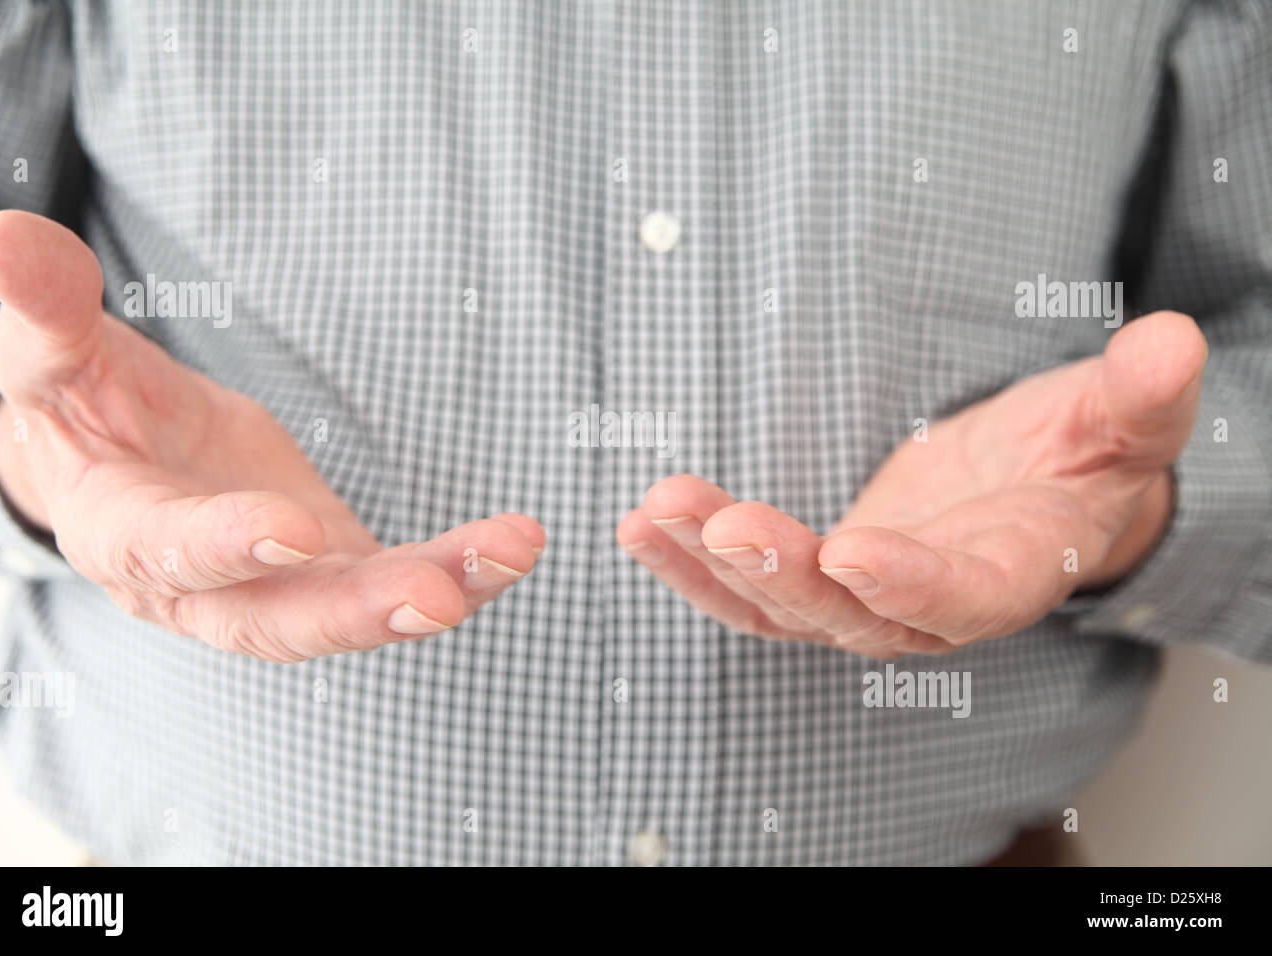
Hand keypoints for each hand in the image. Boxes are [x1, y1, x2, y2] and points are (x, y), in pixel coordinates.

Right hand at [0, 210, 543, 660]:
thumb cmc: (87, 410)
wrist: (123, 464)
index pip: (170, 550)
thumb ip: (48, 310)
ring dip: (434, 592)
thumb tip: (1, 233)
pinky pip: (391, 583)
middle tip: (438, 594)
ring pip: (347, 613)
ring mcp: (270, 590)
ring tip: (512, 554)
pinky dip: (455, 573)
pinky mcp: (325, 573)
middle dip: (354, 609)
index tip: (293, 529)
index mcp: (122, 534)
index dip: (225, 544)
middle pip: (273, 620)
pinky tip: (512, 549)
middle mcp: (198, 589)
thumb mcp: (58, 357)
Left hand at [617, 311, 1202, 656]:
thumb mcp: (1116, 421)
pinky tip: (641, 525)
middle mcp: (926, 609)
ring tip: (654, 513)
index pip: (960, 596)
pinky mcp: (820, 584)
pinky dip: (694, 564)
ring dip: (712, 567)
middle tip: (721, 522)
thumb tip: (1174, 342)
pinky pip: (748, 592)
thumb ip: (1137, 397)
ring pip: (780, 610)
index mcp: (1007, 575)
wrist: (1036, 493)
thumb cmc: (1077, 459)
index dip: (910, 583)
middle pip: (848, 614)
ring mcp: (865, 604)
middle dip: (782, 571)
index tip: (851, 551)